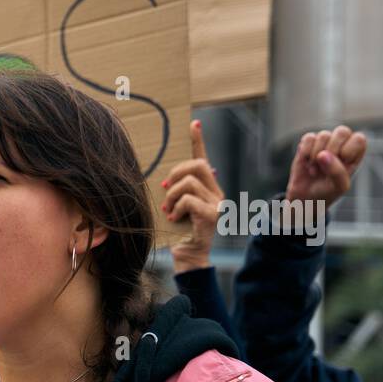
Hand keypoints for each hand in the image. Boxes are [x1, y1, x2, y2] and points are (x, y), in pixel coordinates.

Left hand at [162, 120, 224, 272]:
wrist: (189, 258)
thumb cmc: (180, 234)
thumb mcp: (176, 208)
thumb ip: (178, 193)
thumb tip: (170, 180)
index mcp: (209, 189)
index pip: (204, 160)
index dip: (198, 140)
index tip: (194, 123)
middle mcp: (217, 193)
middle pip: (197, 165)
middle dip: (176, 174)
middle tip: (165, 191)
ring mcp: (218, 204)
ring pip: (190, 183)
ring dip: (172, 196)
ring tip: (168, 211)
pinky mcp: (212, 215)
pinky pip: (190, 200)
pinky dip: (177, 208)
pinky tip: (175, 219)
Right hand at [285, 124, 367, 207]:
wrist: (305, 198)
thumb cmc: (327, 192)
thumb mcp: (338, 187)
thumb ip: (336, 171)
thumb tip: (323, 154)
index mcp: (355, 152)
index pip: (359, 139)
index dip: (348, 151)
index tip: (341, 165)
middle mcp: (342, 144)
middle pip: (342, 131)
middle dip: (332, 150)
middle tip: (326, 166)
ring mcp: (325, 142)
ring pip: (323, 135)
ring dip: (316, 156)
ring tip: (315, 170)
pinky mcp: (308, 142)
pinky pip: (308, 138)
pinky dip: (305, 153)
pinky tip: (307, 163)